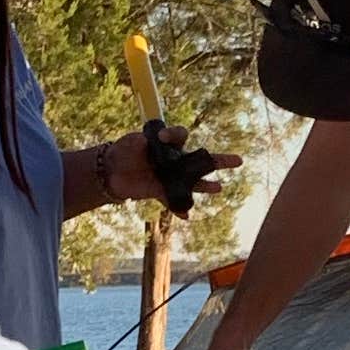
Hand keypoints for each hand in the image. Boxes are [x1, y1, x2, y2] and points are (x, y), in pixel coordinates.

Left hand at [103, 123, 234, 216]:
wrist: (111, 170)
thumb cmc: (125, 150)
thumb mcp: (132, 142)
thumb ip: (143, 141)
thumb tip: (150, 142)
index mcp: (168, 144)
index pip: (180, 136)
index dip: (173, 135)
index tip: (162, 137)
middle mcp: (175, 160)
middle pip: (201, 160)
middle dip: (220, 160)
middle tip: (238, 161)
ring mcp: (170, 177)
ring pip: (193, 182)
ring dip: (205, 186)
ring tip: (218, 187)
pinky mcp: (161, 191)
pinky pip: (173, 201)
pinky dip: (179, 208)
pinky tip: (185, 214)